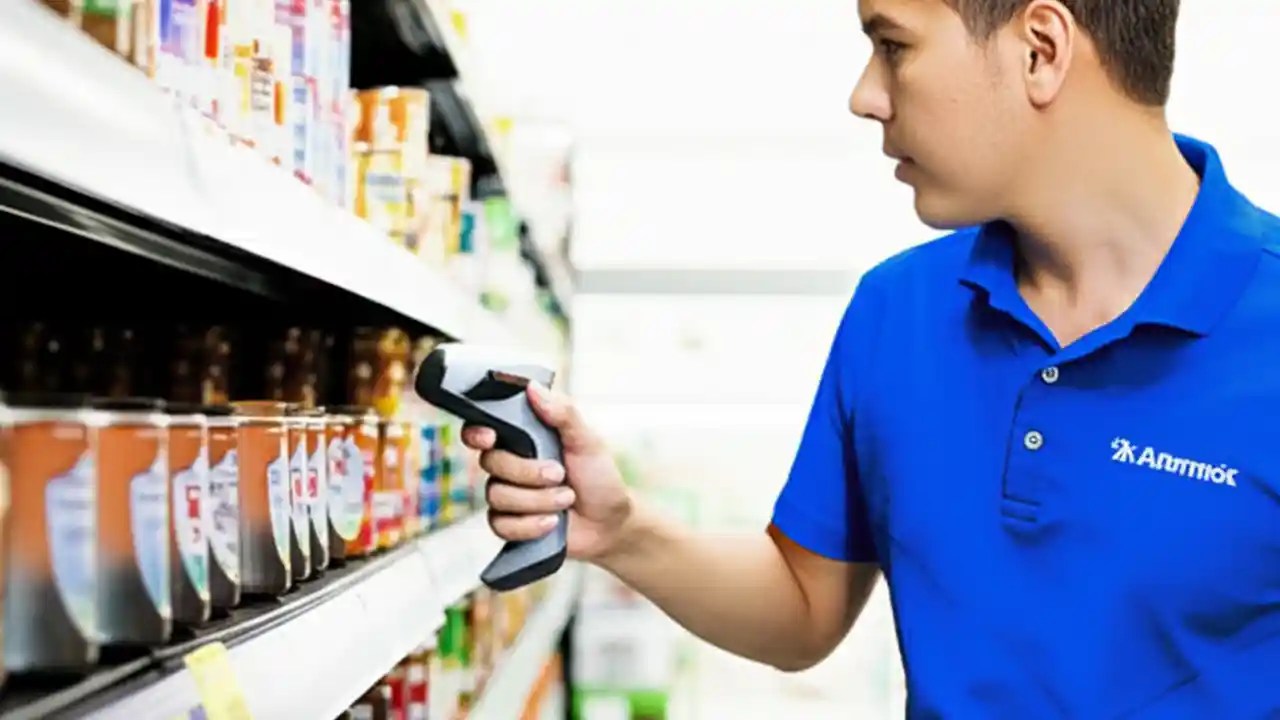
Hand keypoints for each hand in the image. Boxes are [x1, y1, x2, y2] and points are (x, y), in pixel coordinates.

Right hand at [461, 383, 632, 562]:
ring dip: (537, 500)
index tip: (491, 437)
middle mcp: (509, 464)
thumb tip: (533, 388)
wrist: (610, 523)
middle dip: (528, 472)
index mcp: (522, 438)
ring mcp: (507, 495)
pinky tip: (552, 522)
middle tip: (559, 474)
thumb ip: (562, 413)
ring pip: (497, 496)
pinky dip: (531, 525)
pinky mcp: (510, 524)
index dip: (477, 432)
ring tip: (566, 498)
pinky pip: (501, 525)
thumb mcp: (588, 441)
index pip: (482, 429)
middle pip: (491, 462)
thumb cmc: (599, 477)